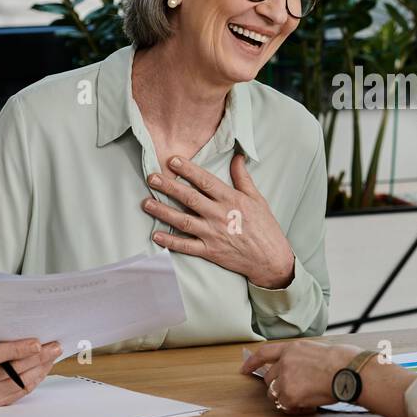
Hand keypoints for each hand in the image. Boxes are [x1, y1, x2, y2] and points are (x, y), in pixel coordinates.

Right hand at [0, 337, 61, 405]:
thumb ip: (4, 336)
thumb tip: (34, 334)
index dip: (18, 349)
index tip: (38, 343)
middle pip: (13, 370)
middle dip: (38, 357)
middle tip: (55, 347)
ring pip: (21, 381)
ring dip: (41, 367)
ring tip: (53, 355)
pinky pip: (23, 390)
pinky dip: (37, 377)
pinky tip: (45, 367)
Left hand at [143, 153, 295, 288]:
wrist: (271, 258)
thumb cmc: (265, 227)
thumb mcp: (257, 198)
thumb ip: (243, 178)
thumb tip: (237, 157)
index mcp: (231, 200)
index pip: (205, 181)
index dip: (188, 170)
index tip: (172, 161)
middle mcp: (219, 215)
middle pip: (189, 198)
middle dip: (169, 187)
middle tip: (152, 177)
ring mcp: (213, 234)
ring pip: (183, 221)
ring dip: (163, 212)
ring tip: (146, 203)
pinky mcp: (210, 251)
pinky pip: (186, 246)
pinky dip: (170, 241)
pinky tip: (156, 235)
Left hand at [240, 340, 361, 414]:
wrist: (350, 372)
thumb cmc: (342, 362)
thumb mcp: (316, 351)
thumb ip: (300, 358)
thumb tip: (295, 370)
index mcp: (292, 348)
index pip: (264, 353)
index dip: (252, 362)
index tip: (244, 369)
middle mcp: (285, 362)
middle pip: (269, 379)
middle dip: (279, 386)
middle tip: (296, 390)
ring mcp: (286, 379)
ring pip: (274, 394)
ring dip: (286, 398)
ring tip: (305, 397)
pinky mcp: (290, 395)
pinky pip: (285, 406)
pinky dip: (294, 408)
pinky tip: (307, 404)